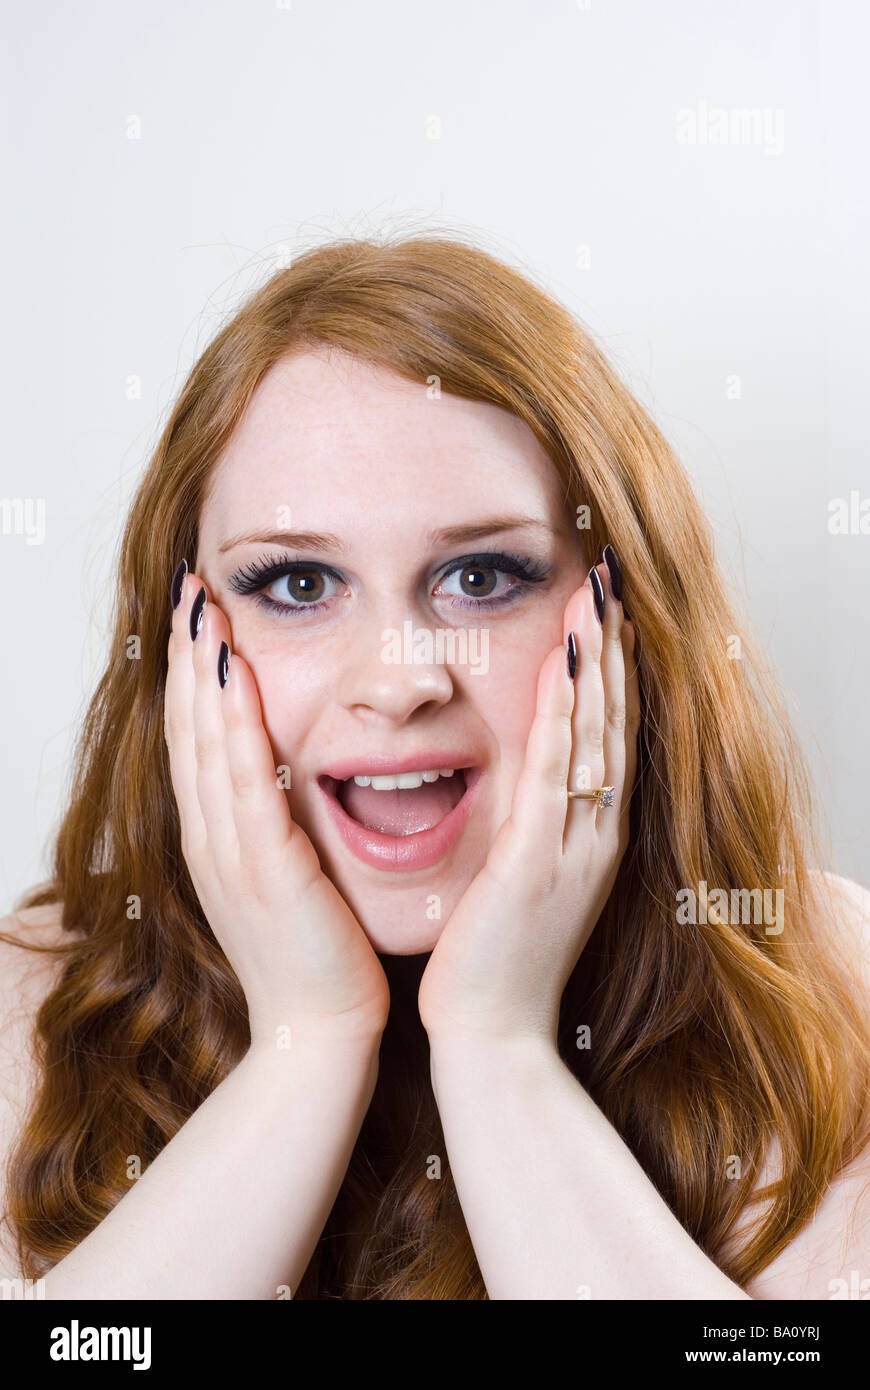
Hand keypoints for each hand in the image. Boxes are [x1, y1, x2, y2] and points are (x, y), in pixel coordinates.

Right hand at [164, 566, 389, 1051]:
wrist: (320, 1035)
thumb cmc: (318, 958)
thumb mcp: (292, 880)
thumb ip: (283, 828)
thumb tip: (296, 776)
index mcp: (221, 839)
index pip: (199, 739)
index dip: (195, 675)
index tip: (201, 616)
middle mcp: (213, 837)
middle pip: (190, 727)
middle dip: (189, 655)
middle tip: (190, 588)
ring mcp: (229, 852)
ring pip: (204, 742)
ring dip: (202, 670)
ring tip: (201, 607)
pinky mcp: (262, 867)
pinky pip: (240, 780)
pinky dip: (232, 723)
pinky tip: (234, 675)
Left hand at [418, 553, 639, 1046]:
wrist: (492, 1037)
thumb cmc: (496, 963)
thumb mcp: (520, 885)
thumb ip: (528, 831)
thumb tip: (515, 782)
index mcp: (589, 839)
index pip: (608, 737)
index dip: (611, 673)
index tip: (606, 615)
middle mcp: (595, 836)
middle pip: (614, 724)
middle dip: (612, 650)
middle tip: (610, 583)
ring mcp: (573, 850)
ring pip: (596, 737)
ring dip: (597, 664)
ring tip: (597, 600)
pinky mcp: (536, 865)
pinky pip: (555, 777)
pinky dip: (564, 719)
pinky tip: (562, 669)